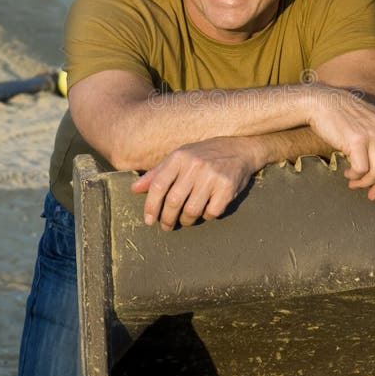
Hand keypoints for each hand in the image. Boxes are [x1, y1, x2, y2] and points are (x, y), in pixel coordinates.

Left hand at [131, 137, 258, 230]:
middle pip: (173, 201)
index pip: (158, 184)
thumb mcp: (179, 157)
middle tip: (166, 226)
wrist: (240, 148)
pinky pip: (211, 212)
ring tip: (185, 220)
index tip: (149, 220)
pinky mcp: (227, 188)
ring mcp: (212, 176)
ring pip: (191, 211)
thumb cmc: (204, 155)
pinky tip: (205, 211)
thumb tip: (134, 189)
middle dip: (167, 219)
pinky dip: (206, 216)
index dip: (151, 206)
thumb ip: (157, 173)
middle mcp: (195, 165)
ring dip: (186, 220)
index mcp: (179, 157)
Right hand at [308, 85, 374, 199]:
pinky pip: (361, 169)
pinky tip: (347, 173)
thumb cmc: (343, 115)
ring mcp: (372, 133)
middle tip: (372, 194)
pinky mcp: (357, 141)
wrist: (321, 102)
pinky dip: (354, 176)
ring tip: (354, 182)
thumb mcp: (370, 120)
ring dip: (365, 182)